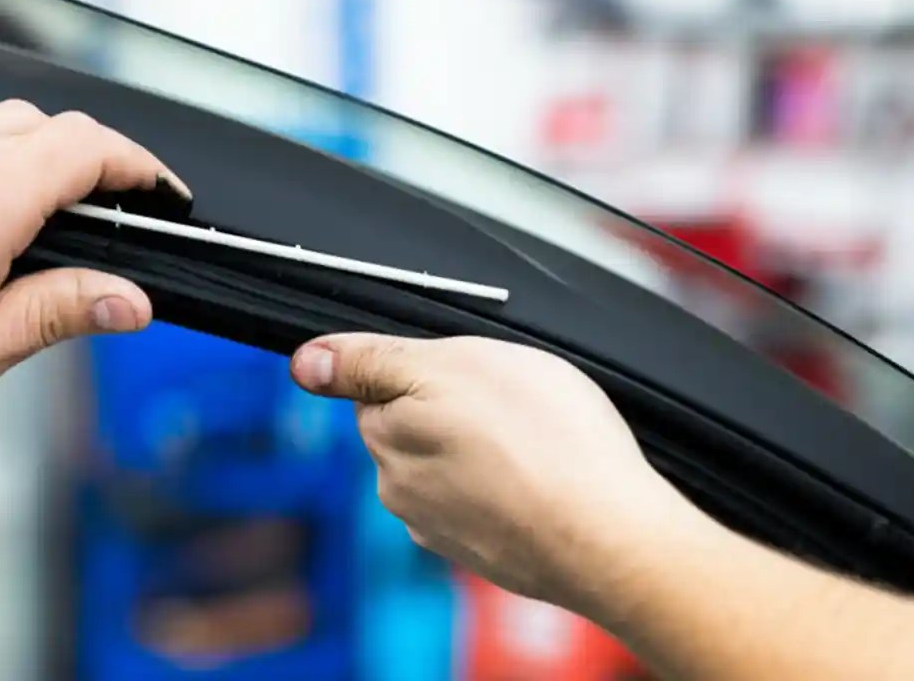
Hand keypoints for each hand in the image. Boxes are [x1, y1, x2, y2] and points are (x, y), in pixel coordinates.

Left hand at [0, 99, 186, 448]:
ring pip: (7, 125)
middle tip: (125, 222)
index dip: (142, 169)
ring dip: (53, 159)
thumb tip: (127, 301)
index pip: (86, 149)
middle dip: (104, 165)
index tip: (166, 199)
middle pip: (54, 126)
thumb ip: (49, 320)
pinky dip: (2, 163)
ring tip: (65, 227)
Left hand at [291, 334, 693, 611]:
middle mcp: (399, 489)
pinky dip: (511, 490)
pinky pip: (489, 504)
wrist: (609, 537)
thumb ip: (369, 360)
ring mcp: (442, 529)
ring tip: (538, 446)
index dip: (429, 370)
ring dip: (486, 451)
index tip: (469, 374)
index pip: (379, 385)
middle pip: (415, 426)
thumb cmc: (545, 440)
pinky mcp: (484, 554)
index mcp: (385, 434)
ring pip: (454, 466)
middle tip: (512, 406)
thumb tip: (304, 362)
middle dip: (455, 410)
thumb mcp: (450, 363)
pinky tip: (546, 483)